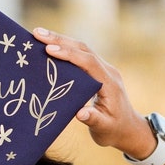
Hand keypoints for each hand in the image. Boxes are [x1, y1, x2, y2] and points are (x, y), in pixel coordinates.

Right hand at [33, 28, 155, 158]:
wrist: (128, 129)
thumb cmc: (114, 130)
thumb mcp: (104, 129)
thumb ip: (94, 120)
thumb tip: (80, 113)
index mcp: (109, 83)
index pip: (88, 62)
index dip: (69, 54)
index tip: (49, 49)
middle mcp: (107, 71)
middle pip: (83, 49)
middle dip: (60, 40)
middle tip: (37, 33)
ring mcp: (102, 70)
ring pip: (81, 49)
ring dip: (60, 40)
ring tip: (38, 35)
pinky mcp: (96, 72)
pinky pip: (80, 56)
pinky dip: (64, 49)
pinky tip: (49, 47)